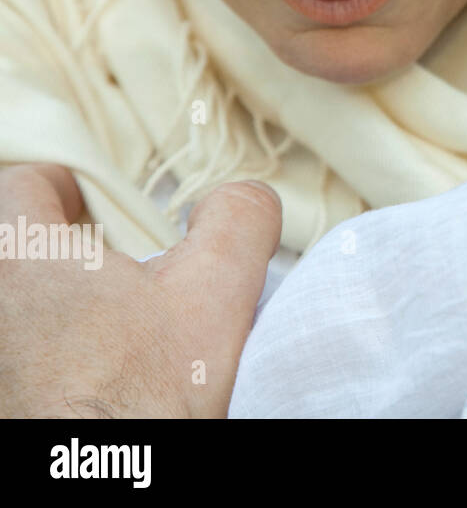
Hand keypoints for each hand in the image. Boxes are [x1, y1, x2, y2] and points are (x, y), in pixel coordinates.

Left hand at [0, 164, 279, 416]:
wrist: (107, 482)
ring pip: (19, 312)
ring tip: (107, 337)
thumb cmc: (142, 395)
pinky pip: (21, 362)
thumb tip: (244, 199)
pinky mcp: (5, 402)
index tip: (86, 198)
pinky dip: (48, 362)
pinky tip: (94, 384)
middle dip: (59, 256)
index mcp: (25, 258)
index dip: (62, 187)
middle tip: (109, 272)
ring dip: (52, 314)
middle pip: (14, 253)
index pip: (22, 187)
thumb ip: (236, 221)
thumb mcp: (217, 291)